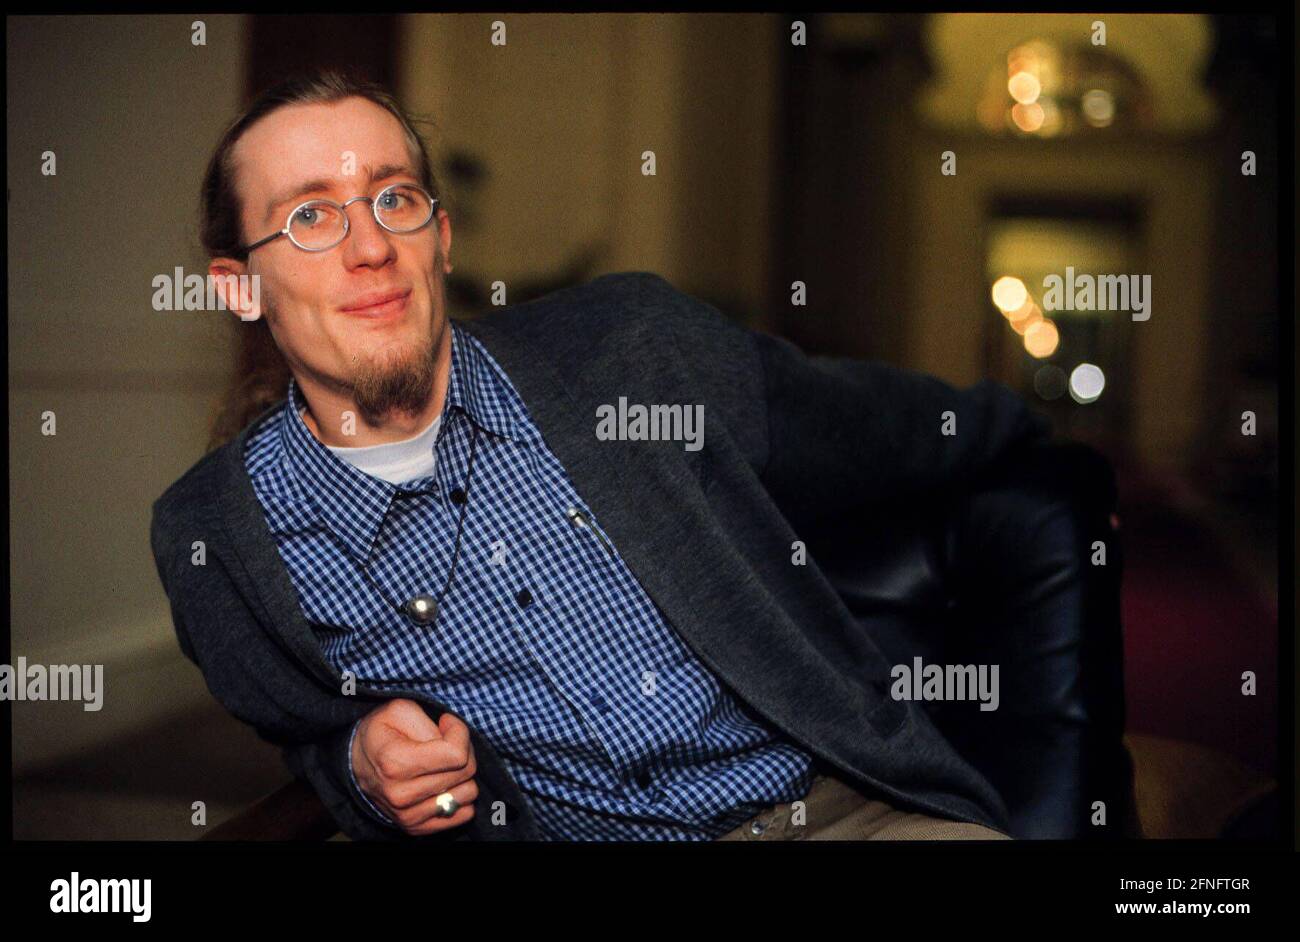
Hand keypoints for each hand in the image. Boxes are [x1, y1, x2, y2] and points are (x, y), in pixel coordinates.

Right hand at [351, 699, 477, 835]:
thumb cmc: (381, 732)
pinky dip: (459, 795)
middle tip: (446, 741)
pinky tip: (443, 782)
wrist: (355, 762)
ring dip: (463, 775)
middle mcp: (401, 795)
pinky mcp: (417, 827)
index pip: (456, 754)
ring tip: (444, 763)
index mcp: (395, 764)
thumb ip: (430, 722)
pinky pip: (463, 813)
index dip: (459, 732)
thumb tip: (455, 741)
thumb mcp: (400, 710)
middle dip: (464, 750)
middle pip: (465, 772)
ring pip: (468, 794)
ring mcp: (408, 816)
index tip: (447, 723)